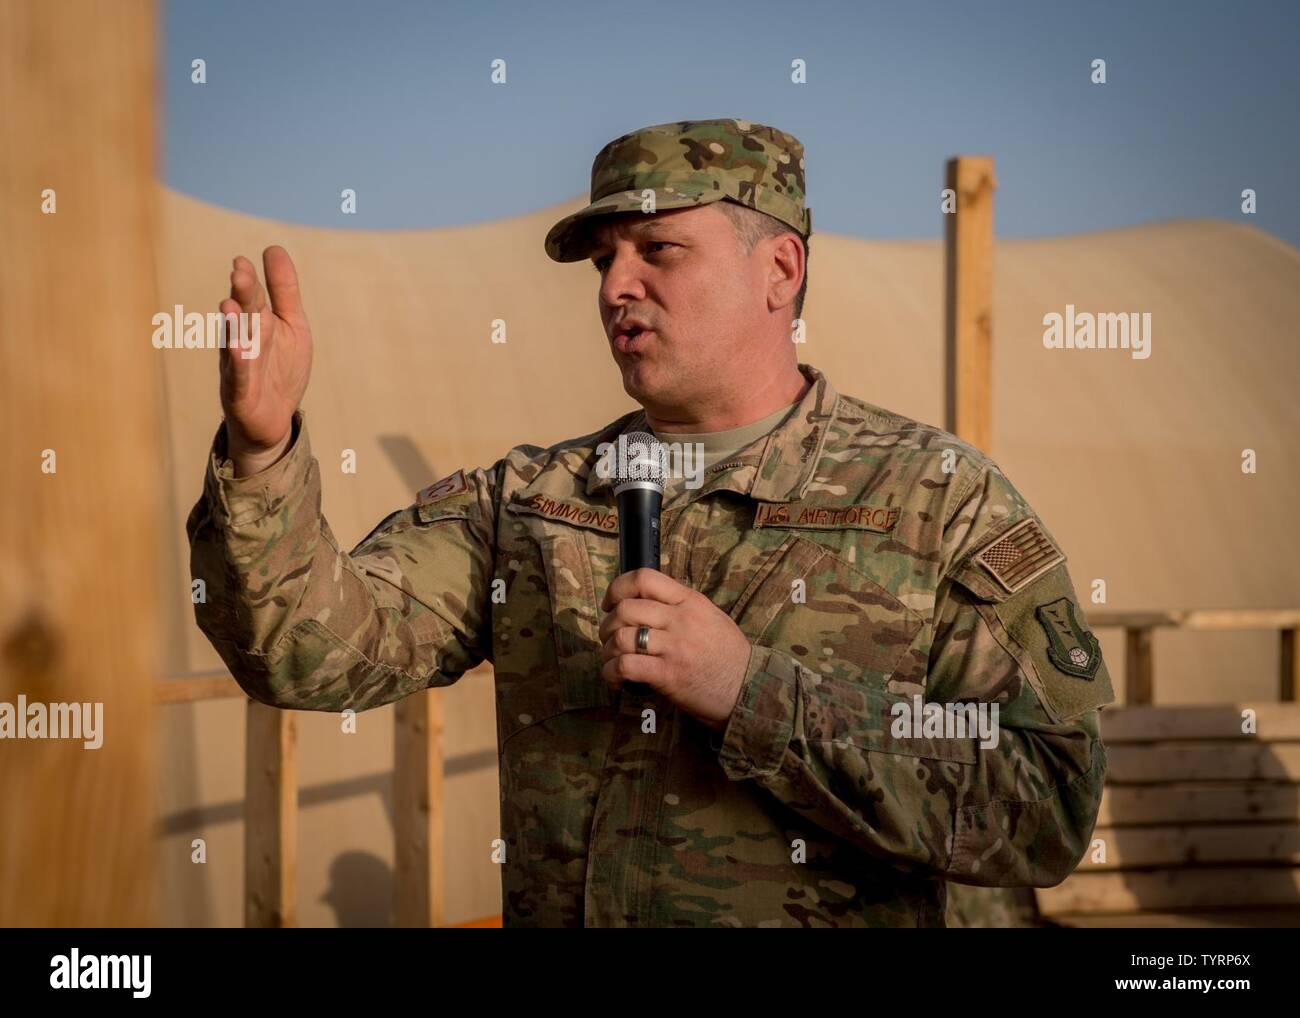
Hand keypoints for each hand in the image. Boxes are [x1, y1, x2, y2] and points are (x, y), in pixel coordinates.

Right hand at [218, 246, 312, 475]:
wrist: (274, 418)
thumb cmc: (280, 368)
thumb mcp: (292, 325)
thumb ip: (284, 290)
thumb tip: (273, 248)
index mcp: (257, 322)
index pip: (253, 297)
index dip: (249, 280)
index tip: (243, 260)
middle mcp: (244, 339)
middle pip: (243, 314)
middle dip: (241, 295)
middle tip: (240, 272)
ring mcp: (238, 366)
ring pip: (235, 342)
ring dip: (233, 326)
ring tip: (231, 306)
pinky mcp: (239, 392)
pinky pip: (237, 376)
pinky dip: (238, 364)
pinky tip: (239, 349)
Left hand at [598, 568, 751, 730]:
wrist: (749, 688)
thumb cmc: (729, 655)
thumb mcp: (710, 617)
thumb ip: (680, 606)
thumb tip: (646, 603)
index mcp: (689, 601)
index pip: (644, 578)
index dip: (618, 588)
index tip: (611, 603)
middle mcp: (680, 619)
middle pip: (625, 609)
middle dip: (607, 625)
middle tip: (609, 638)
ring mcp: (674, 647)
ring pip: (621, 637)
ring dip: (607, 651)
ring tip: (612, 660)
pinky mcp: (668, 675)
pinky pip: (626, 666)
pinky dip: (612, 672)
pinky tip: (615, 678)